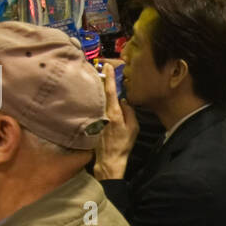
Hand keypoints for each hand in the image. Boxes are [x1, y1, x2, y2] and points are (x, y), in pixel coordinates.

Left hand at [93, 63, 138, 181]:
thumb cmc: (123, 145)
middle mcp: (102, 113)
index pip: (110, 91)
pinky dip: (95, 100)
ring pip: (96, 98)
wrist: (109, 159)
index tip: (108, 66)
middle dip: (100, 78)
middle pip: (100, 91)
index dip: (109, 77)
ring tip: (97, 78)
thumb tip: (124, 101)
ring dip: (97, 88)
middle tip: (100, 67)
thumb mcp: (133, 128)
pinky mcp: (91, 122)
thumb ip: (130, 112)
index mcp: (113, 113)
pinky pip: (94, 107)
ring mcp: (95, 117)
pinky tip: (95, 96)